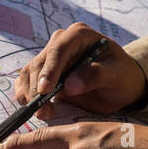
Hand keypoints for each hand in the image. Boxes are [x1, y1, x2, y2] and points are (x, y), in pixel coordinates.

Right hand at [12, 22, 146, 119]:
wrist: (120, 86)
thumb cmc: (122, 76)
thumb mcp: (117, 75)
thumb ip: (95, 75)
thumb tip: (69, 86)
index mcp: (79, 35)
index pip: (59, 49)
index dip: (49, 70)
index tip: (45, 91)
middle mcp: (61, 42)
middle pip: (39, 63)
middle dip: (37, 88)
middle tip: (43, 112)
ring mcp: (50, 58)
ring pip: (29, 72)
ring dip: (29, 94)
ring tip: (44, 113)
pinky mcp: (44, 74)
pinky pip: (26, 82)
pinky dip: (25, 95)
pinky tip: (35, 108)